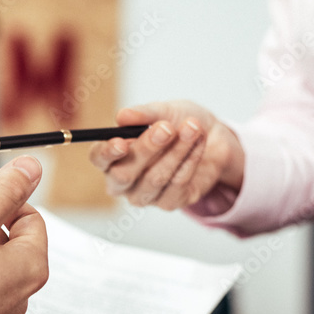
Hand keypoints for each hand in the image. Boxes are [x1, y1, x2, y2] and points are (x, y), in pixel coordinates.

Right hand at [89, 100, 244, 211]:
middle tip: (166, 128)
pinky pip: (177, 184)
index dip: (107, 153)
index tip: (121, 142)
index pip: (99, 158)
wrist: (214, 136)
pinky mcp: (170, 202)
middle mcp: (124, 180)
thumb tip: (123, 116)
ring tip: (192, 127)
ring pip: (154, 178)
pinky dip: (190, 160)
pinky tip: (198, 142)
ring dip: (175, 151)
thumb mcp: (162, 111)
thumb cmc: (178, 123)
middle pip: (123, 174)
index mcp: (113, 155)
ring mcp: (146, 195)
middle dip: (146, 149)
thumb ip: (143, 114)